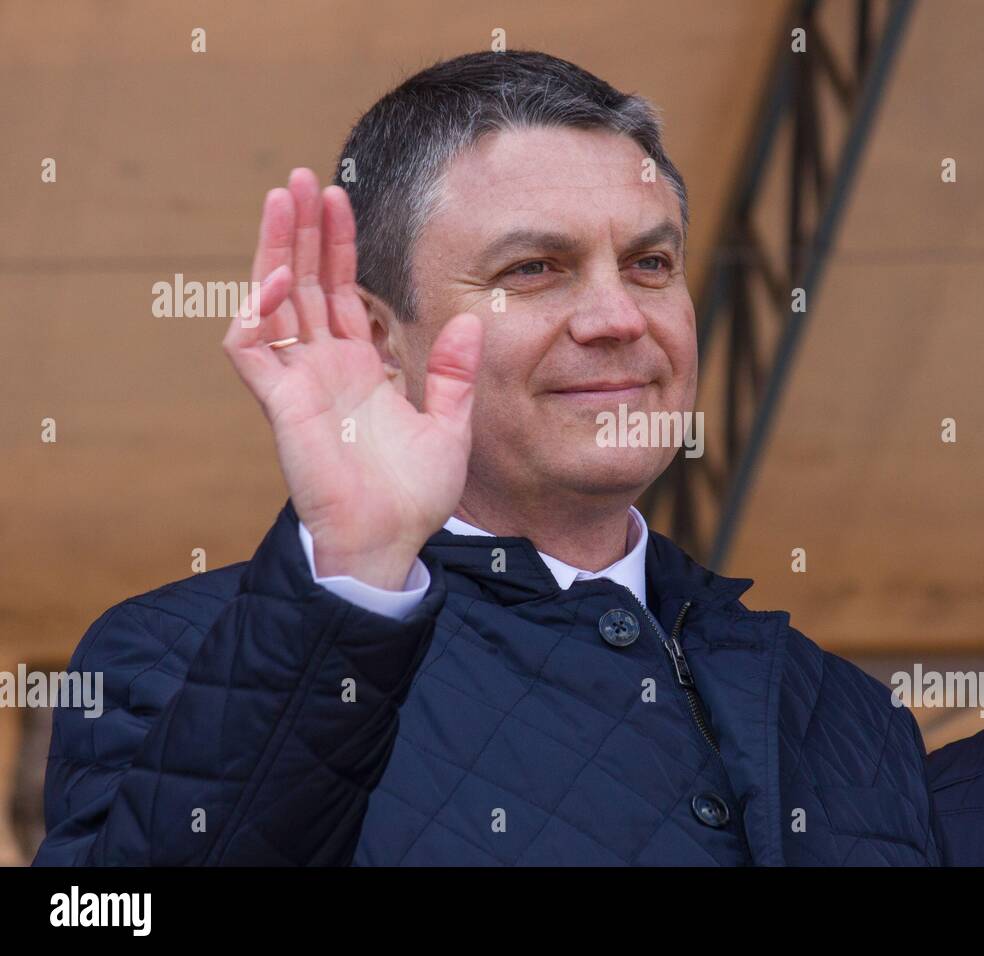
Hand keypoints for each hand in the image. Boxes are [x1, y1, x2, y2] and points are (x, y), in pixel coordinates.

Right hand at [223, 168, 481, 588]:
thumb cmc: (413, 495)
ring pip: (274, 301)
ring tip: (280, 198)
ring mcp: (298, 382)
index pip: (340, 291)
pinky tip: (276, 278)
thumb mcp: (448, 425)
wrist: (389, 542)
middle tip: (299, 177)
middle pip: (303, 282)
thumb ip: (453, 373)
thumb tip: (469, 322)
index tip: (338, 198)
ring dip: (274, 249)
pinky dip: (255, 312)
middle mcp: (322, 366)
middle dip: (301, 230)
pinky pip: (252, 350)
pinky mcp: (280, 405)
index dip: (337, 245)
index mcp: (358, 366)